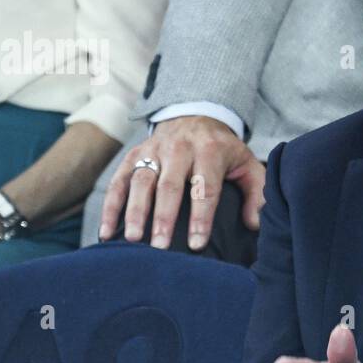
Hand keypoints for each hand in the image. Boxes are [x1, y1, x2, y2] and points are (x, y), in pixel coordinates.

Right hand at [98, 116, 264, 250]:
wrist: (196, 115)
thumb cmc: (223, 151)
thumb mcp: (247, 163)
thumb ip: (256, 192)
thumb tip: (254, 224)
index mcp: (210, 151)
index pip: (205, 187)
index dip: (201, 217)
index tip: (196, 243)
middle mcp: (179, 149)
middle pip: (169, 185)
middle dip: (164, 217)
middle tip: (159, 247)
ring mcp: (153, 151)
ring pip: (140, 181)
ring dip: (134, 211)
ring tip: (131, 239)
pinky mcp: (133, 155)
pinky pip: (118, 181)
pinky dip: (111, 206)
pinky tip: (106, 231)